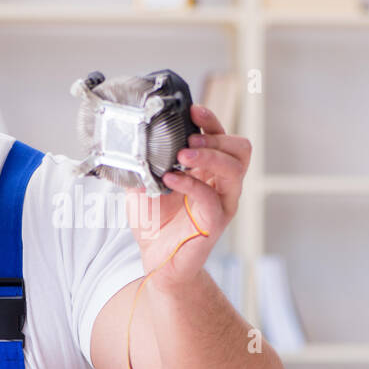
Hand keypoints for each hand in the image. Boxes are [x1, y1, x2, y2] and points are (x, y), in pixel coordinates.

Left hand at [127, 105, 249, 290]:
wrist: (156, 260)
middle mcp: (222, 185)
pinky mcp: (215, 223)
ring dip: (209, 156)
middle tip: (188, 138)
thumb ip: (143, 161)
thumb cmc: (155, 222)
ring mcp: (222, 203)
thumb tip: (129, 138)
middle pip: (240, 149)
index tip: (192, 109)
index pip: (223, 137)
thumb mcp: (144, 183)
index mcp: (210, 170)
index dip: (211, 120)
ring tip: (182, 154)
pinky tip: (170, 179)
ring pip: (234, 170)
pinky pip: (211, 198)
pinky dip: (191, 184)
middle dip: (216, 136)